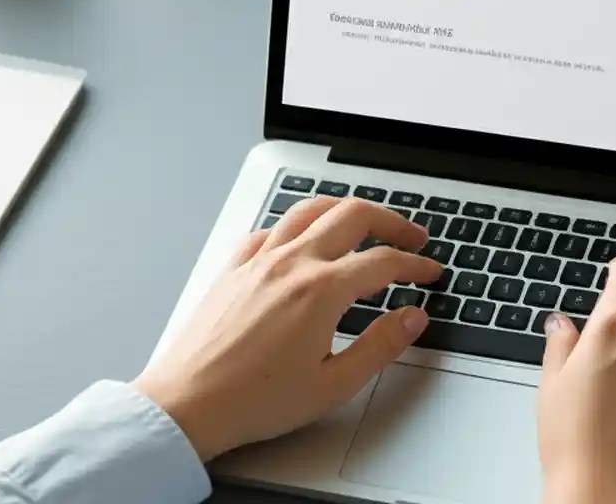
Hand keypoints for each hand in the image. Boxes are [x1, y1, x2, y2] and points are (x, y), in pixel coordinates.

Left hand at [133, 197, 440, 461]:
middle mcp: (290, 265)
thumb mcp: (334, 385)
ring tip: (365, 221)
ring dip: (345, 209)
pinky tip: (302, 240)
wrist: (186, 406)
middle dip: (392, 221)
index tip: (429, 271)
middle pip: (353, 215)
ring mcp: (258, 261)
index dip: (415, 264)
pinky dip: (297, 225)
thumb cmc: (252, 402)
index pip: (384, 261)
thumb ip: (381, 346)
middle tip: (411, 236)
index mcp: (320, 291)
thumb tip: (412, 319)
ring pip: (310, 209)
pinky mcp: (233, 269)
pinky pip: (270, 229)